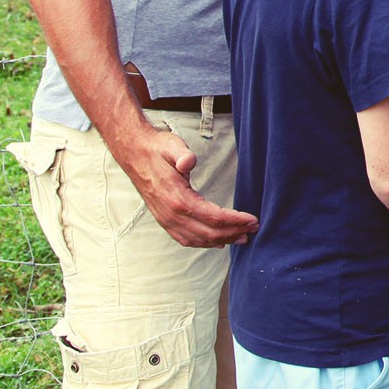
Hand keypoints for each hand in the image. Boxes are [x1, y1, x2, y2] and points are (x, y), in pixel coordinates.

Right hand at [119, 123, 258, 247]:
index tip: (252, 219)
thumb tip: (187, 161)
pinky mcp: (164, 220)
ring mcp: (166, 220)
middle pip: (208, 233)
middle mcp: (171, 215)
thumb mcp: (171, 145)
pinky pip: (185, 239)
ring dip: (221, 240)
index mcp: (177, 199)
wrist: (135, 155)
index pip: (213, 217)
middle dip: (234, 232)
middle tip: (253, 229)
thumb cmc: (157, 150)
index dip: (235, 221)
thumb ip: (181, 154)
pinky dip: (203, 243)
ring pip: (198, 239)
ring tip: (241, 238)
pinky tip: (217, 242)